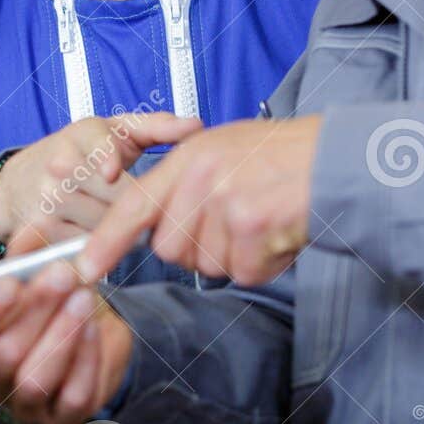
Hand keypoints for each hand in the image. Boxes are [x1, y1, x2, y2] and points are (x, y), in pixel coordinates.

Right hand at [0, 112, 203, 245]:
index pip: (96, 147)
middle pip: (113, 198)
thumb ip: (157, 127)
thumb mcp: (115, 131)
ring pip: (101, 226)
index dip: (105, 158)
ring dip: (116, 230)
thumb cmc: (80, 153)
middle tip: (141, 208)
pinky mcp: (39, 230)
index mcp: (83, 136)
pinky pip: (82, 247)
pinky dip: (95, 250)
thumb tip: (196, 125)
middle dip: (134, 208)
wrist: (20, 182)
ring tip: (113, 219)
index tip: (110, 170)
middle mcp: (60, 166)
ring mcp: (48, 199)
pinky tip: (96, 241)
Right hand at [0, 226, 133, 423]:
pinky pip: (72, 397)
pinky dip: (85, 360)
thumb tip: (31, 239)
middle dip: (36, 312)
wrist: (92, 325)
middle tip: (61, 275)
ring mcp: (25, 403)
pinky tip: (93, 328)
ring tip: (82, 298)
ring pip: (34, 381)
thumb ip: (30, 249)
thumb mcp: (39, 264)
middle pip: (5, 355)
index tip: (10, 283)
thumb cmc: (53, 297)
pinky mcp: (61, 418)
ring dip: (61, 335)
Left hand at [79, 116, 322, 286]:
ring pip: (208, 264)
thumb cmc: (282, 157)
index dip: (106, 241)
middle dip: (198, 248)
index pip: (134, 206)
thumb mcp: (221, 152)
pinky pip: (244, 272)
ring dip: (236, 255)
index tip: (85, 268)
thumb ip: (184, 184)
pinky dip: (263, 264)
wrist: (339, 159)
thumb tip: (158, 228)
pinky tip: (278, 235)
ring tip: (262, 221)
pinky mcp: (254, 231)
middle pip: (172, 249)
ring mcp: (227, 205)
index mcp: (189, 159)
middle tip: (235, 221)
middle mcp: (202, 180)